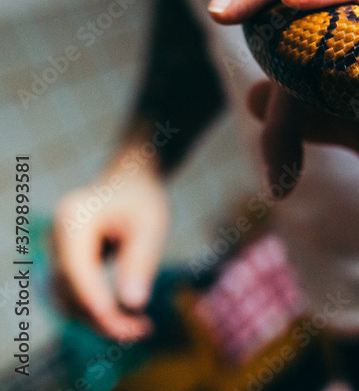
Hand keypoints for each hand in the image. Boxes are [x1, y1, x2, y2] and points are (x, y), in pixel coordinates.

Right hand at [51, 122, 169, 339]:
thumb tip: (133, 305)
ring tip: (138, 328)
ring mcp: (54, 251)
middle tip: (142, 331)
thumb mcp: (150, 225)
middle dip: (102, 318)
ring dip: (98, 320)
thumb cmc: (142, 200)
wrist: (128, 181)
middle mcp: (55, 237)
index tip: (127, 326)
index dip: (98, 303)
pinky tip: (124, 319)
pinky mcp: (61, 263)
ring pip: (67, 300)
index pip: (79, 272)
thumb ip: (140, 261)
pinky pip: (72, 296)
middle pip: (69, 291)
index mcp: (73, 219)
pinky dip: (94, 311)